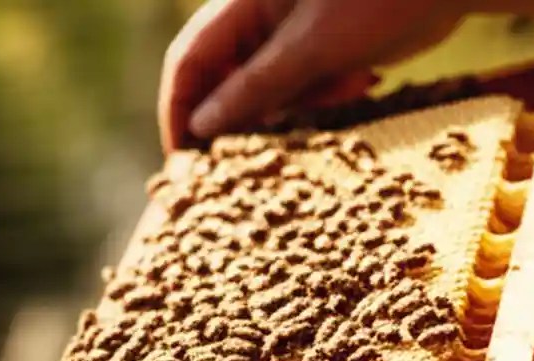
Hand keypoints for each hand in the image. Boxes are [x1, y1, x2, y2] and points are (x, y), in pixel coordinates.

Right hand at [158, 0, 471, 150]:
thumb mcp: (313, 47)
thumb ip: (256, 86)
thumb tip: (203, 127)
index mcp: (243, 4)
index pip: (188, 61)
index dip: (178, 111)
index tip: (182, 162)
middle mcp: (261, 21)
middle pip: (221, 81)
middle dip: (231, 125)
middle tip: (239, 172)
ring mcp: (294, 39)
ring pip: (264, 94)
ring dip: (282, 120)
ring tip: (318, 118)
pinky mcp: (327, 55)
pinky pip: (302, 94)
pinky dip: (318, 107)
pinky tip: (355, 86)